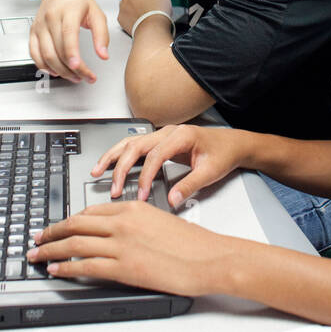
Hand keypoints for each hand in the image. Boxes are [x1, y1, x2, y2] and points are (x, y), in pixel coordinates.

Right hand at [28, 0, 108, 82]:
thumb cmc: (77, 0)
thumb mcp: (97, 14)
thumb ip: (102, 35)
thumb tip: (103, 55)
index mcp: (68, 11)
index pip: (68, 35)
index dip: (72, 53)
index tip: (78, 66)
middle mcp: (51, 18)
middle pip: (57, 50)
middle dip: (71, 68)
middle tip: (85, 76)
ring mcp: (40, 26)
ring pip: (45, 55)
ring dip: (59, 70)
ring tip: (74, 76)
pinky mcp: (33, 32)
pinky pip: (34, 53)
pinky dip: (43, 66)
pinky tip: (55, 71)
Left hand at [28, 201, 232, 297]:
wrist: (210, 258)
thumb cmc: (193, 243)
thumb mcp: (161, 220)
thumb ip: (136, 223)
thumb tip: (118, 233)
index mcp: (132, 208)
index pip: (90, 211)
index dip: (68, 220)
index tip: (58, 226)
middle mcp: (123, 223)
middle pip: (75, 225)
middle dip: (51, 232)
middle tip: (37, 238)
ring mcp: (122, 245)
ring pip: (74, 244)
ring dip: (50, 250)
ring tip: (37, 255)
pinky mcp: (124, 267)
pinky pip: (85, 266)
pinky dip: (66, 267)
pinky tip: (56, 270)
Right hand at [91, 123, 247, 205]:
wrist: (233, 144)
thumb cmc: (223, 154)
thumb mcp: (210, 172)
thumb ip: (190, 186)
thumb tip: (172, 200)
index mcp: (181, 135)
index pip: (155, 156)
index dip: (145, 176)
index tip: (141, 194)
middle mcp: (169, 131)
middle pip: (136, 146)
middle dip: (121, 168)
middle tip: (114, 189)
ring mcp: (162, 134)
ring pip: (131, 142)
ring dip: (113, 156)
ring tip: (98, 171)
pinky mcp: (160, 140)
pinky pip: (135, 145)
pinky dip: (120, 154)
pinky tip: (109, 164)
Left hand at [118, 0, 171, 35]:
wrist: (152, 28)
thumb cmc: (158, 9)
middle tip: (146, 1)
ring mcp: (122, 6)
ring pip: (125, 3)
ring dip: (131, 5)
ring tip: (144, 12)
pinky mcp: (121, 18)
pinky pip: (124, 15)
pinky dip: (129, 16)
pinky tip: (139, 19)